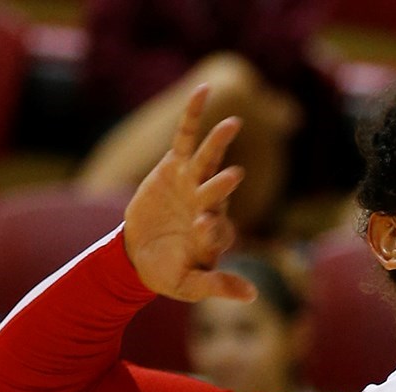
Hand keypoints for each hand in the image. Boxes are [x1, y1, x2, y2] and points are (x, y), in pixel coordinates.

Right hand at [123, 84, 255, 303]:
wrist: (142, 256)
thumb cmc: (170, 273)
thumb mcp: (189, 286)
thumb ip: (216, 286)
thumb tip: (253, 296)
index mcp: (214, 234)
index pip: (218, 229)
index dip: (213, 228)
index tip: (202, 228)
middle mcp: (208, 206)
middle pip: (218, 191)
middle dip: (223, 185)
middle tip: (234, 176)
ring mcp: (192, 183)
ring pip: (207, 160)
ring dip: (219, 142)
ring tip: (235, 123)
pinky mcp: (174, 167)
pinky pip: (185, 137)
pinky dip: (193, 116)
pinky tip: (204, 92)